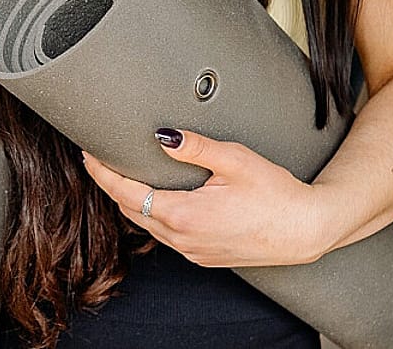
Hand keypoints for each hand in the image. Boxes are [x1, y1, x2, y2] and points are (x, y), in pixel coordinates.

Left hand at [83, 130, 329, 266]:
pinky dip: (153, 217)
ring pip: (148, 226)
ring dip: (131, 202)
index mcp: (184, 215)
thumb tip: (163, 136)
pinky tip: (156, 200)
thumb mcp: (235, 160)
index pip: (127, 193)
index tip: (89, 156)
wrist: (304, 229)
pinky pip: (167, 236)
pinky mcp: (204, 256)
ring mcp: (193, 251)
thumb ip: (195, 147)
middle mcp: (183, 239)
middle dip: (112, 186)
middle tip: (98, 161)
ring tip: (122, 176)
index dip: (104, 174)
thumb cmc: (275, 193)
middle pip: (132, 211)